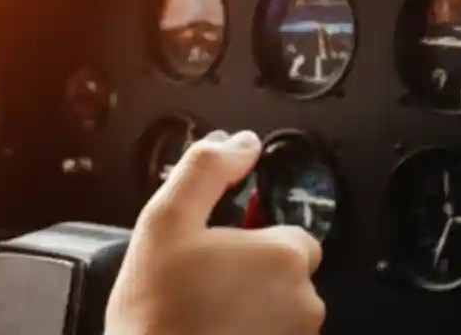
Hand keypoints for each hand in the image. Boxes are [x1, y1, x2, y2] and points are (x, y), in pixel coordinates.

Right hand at [105, 130, 325, 334]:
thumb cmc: (156, 312)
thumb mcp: (165, 220)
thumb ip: (206, 169)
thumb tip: (239, 143)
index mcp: (284, 255)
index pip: (289, 233)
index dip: (249, 240)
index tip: (214, 254)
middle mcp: (305, 302)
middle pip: (286, 275)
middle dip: (250, 277)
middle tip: (200, 286)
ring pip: (279, 313)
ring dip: (250, 311)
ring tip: (201, 317)